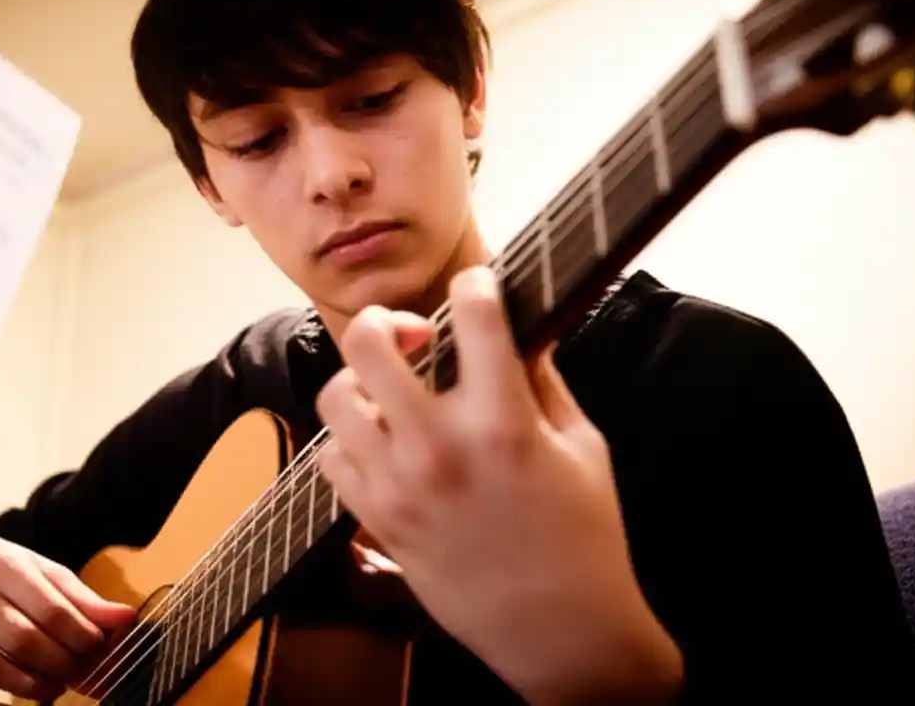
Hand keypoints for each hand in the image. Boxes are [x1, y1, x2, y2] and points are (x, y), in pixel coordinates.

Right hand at [0, 526, 136, 703]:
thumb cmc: (0, 568)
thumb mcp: (40, 570)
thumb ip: (80, 597)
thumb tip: (127, 618)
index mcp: (4, 568)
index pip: (51, 610)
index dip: (81, 636)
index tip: (97, 648)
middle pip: (23, 640)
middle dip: (59, 663)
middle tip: (77, 671)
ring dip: (29, 686)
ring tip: (53, 688)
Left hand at [315, 266, 682, 704]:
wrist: (559, 632)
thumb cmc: (583, 539)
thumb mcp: (583, 448)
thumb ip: (544, 381)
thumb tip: (522, 330)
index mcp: (502, 422)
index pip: (474, 315)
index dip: (475, 283)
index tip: (478, 286)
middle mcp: (440, 446)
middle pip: (369, 345)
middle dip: (387, 320)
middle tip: (412, 333)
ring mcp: (399, 485)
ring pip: (336, 398)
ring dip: (361, 382)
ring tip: (391, 393)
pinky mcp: (378, 521)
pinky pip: (331, 457)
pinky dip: (349, 440)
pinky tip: (383, 442)